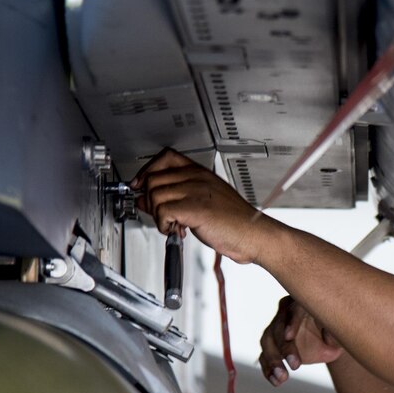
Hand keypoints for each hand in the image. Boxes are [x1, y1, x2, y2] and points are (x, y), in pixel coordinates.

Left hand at [131, 149, 279, 263]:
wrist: (254, 234)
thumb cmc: (234, 221)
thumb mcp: (204, 201)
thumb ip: (176, 196)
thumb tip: (145, 198)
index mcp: (200, 172)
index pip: (164, 158)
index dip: (146, 171)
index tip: (138, 185)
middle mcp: (197, 178)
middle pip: (153, 179)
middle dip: (150, 201)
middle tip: (163, 216)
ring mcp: (196, 191)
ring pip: (155, 197)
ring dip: (159, 216)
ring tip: (175, 225)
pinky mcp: (195, 208)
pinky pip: (163, 212)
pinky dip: (165, 226)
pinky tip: (179, 230)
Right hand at [258, 296, 342, 385]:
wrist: (327, 341)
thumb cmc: (333, 331)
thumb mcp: (338, 330)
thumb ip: (333, 331)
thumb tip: (328, 336)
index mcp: (301, 304)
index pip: (293, 310)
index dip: (291, 322)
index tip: (289, 336)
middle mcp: (284, 313)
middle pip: (278, 328)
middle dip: (284, 348)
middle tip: (295, 366)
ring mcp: (275, 329)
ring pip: (267, 343)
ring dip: (273, 361)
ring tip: (282, 379)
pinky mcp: (270, 346)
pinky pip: (265, 357)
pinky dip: (268, 370)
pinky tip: (276, 382)